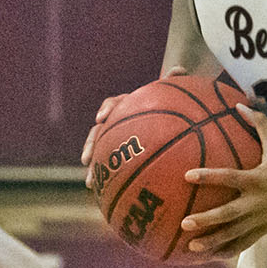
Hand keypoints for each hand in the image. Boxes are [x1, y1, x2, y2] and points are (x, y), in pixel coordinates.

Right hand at [81, 66, 185, 187]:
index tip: (101, 118)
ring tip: (90, 183)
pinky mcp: (122, 156)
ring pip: (101, 154)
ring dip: (94, 168)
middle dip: (91, 145)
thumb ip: (175, 83)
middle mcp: (119, 123)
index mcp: (128, 106)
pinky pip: (114, 168)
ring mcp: (119, 140)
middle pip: (99, 132)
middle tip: (87, 159)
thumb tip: (179, 68)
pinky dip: (110, 182)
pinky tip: (109, 198)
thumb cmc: (174, 106)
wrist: (173, 120)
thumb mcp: (176, 96)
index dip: (106, 110)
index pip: (113, 104)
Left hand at [181, 104, 266, 256]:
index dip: (208, 177)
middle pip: (229, 214)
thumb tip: (240, 104)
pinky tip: (211, 256)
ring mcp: (262, 218)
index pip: (229, 178)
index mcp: (257, 179)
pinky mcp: (266, 228)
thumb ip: (258, 122)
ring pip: (235, 233)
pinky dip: (228, 249)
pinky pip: (245, 242)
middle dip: (207, 220)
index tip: (187, 176)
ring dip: (213, 241)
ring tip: (192, 247)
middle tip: (185, 223)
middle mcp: (258, 202)